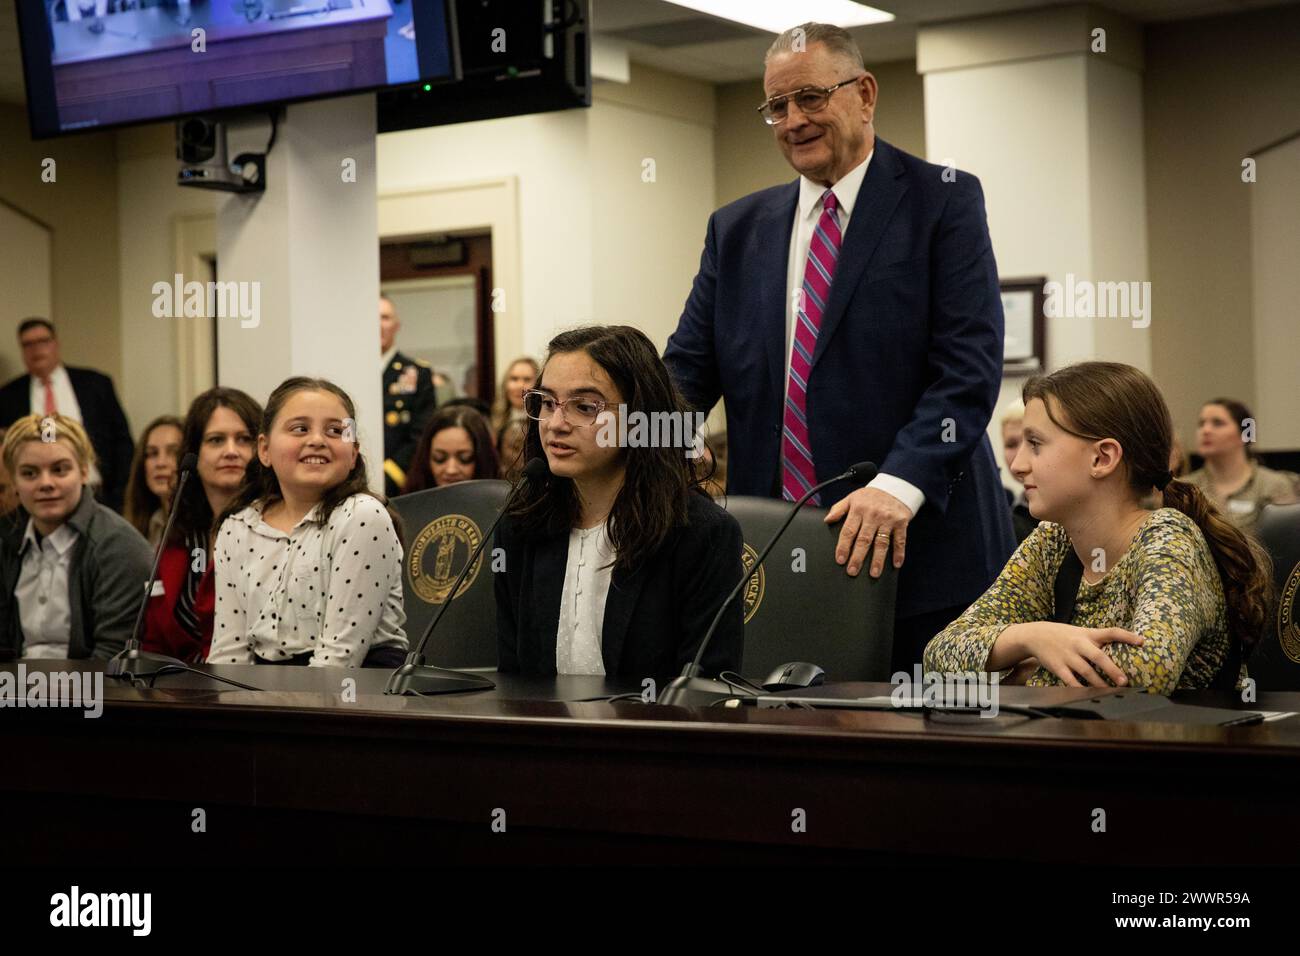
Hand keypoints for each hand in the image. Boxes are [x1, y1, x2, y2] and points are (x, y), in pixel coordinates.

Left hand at [824, 486, 912, 577]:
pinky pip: (900, 540)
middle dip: (858, 557)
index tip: (840, 560)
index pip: (848, 531)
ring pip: (882, 542)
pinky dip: (899, 552)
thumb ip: (838, 509)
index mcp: (858, 509)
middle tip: (852, 571)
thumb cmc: (870, 496)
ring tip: (874, 573)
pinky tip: (896, 564)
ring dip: (878, 559)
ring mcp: (888, 519)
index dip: (843, 546)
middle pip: (864, 539)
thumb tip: (827, 520)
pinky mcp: (901, 522)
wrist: (895, 486)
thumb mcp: (852, 498)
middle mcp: (873, 515)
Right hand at [1001, 622, 1144, 687]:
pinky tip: (1088, 695)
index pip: (1111, 632)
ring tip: (1110, 692)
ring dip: (1099, 683)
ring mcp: (1068, 656)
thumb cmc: (1064, 636)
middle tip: (1124, 681)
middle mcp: (1079, 644)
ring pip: (1086, 671)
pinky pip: (1070, 680)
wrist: (1035, 635)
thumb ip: (1098, 640)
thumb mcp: (1081, 632)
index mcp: (1088, 634)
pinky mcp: (1058, 666)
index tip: (1142, 642)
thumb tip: (1122, 651)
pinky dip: (1080, 689)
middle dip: (1112, 669)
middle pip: (1098, 656)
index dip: (1127, 636)